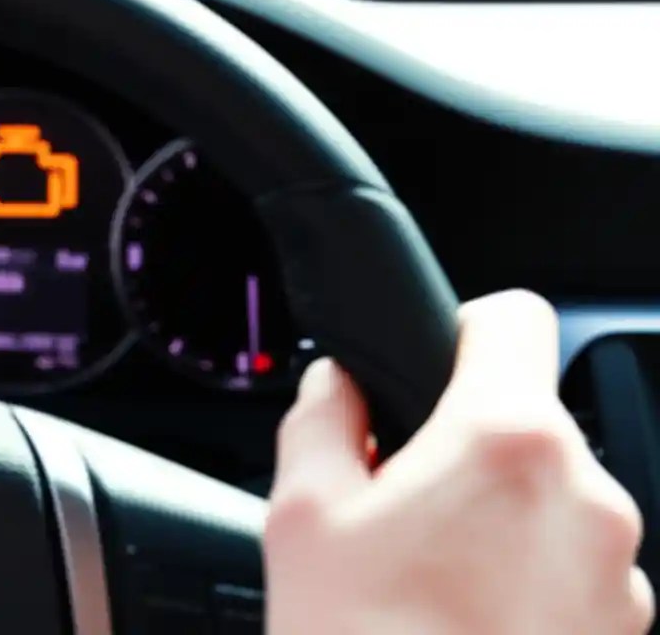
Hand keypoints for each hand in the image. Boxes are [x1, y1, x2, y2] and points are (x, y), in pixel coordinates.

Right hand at [265, 291, 652, 634]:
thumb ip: (319, 422)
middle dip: (466, 451)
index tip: (436, 365)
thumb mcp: (301, 521)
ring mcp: (621, 576)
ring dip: (501, 522)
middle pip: (528, 424)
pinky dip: (529, 583)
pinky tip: (466, 627)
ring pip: (554, 504)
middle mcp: (588, 500)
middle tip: (400, 512)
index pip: (513, 319)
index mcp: (506, 444)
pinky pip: (577, 574)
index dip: (463, 331)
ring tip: (430, 586)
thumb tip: (334, 389)